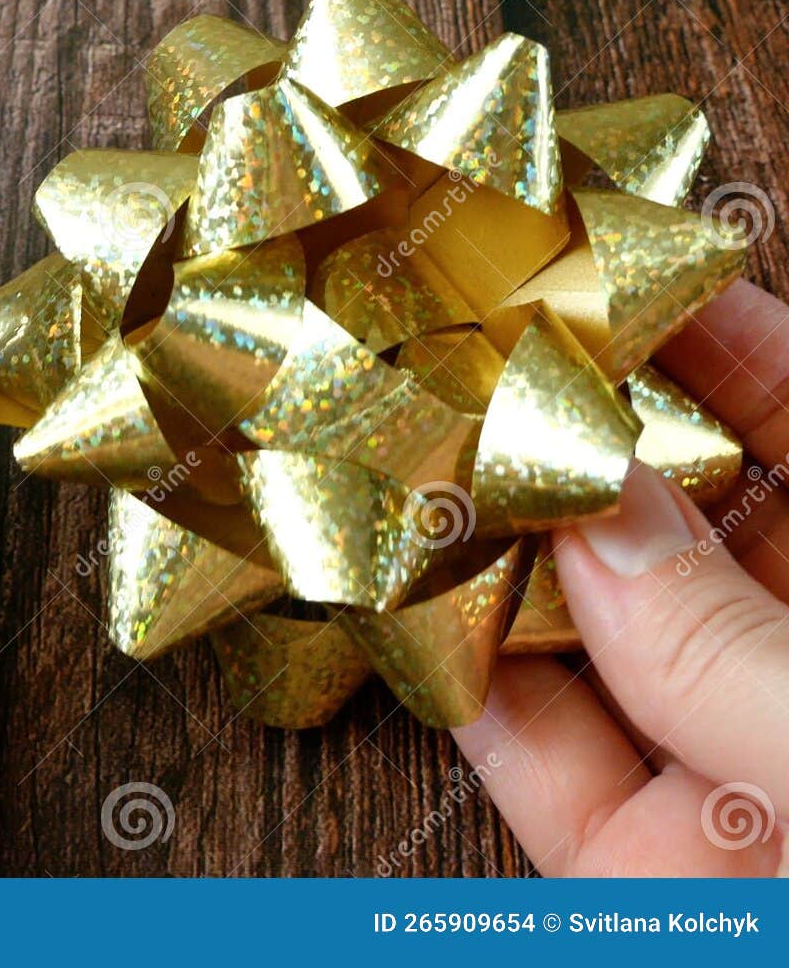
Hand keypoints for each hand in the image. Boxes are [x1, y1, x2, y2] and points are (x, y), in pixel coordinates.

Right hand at [453, 280, 788, 874]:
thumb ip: (734, 647)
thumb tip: (596, 519)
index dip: (723, 340)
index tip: (615, 265)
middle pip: (677, 526)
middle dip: (576, 443)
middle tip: (478, 359)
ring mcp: (720, 776)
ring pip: (583, 636)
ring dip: (490, 557)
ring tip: (409, 462)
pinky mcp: (632, 870)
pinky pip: (530, 757)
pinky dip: (457, 682)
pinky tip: (401, 603)